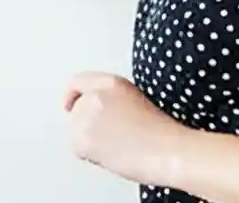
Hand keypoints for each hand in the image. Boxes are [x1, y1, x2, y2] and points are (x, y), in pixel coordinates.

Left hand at [63, 71, 191, 186]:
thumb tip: (94, 113)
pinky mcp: (83, 137)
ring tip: (118, 145)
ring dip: (90, 142)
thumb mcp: (134, 100)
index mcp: (111, 83)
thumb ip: (110, 99)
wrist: (169, 151)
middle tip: (113, 138)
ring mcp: (87, 116)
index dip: (72, 95)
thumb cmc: (161, 133)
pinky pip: (78, 149)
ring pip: (76, 131)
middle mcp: (96, 95)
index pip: (79, 82)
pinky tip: (113, 154)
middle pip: (76, 111)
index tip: (69, 103)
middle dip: (87, 126)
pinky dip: (91, 156)